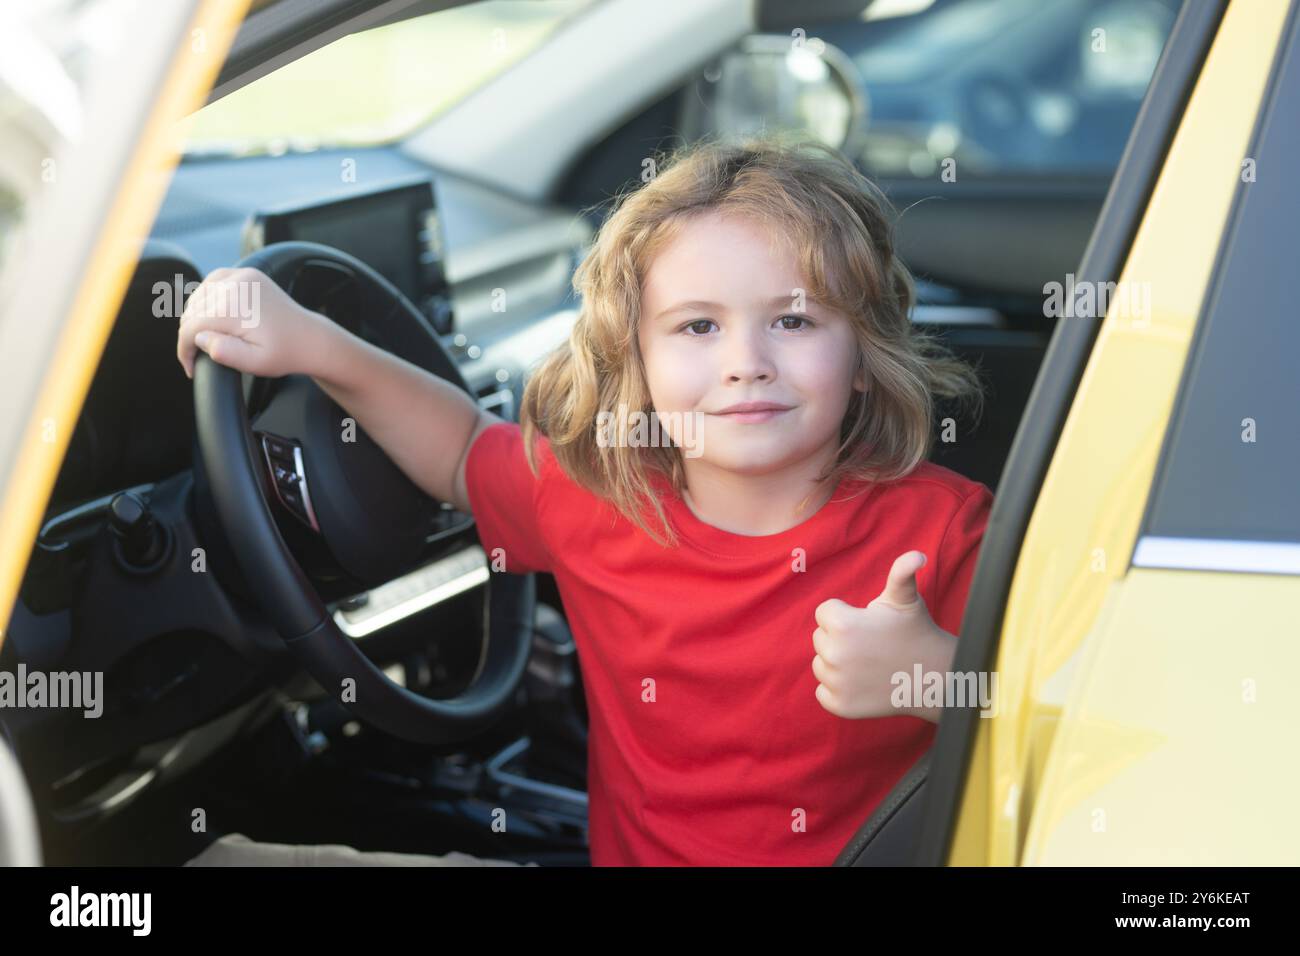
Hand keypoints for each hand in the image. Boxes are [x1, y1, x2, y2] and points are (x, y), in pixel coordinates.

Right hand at [175, 266, 334, 379]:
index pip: (191, 327)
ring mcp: (242, 275)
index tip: (190, 368)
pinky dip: (207, 298)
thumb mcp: (255, 363)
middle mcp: (235, 285)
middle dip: (190, 335)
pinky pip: (213, 282)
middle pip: (192, 311)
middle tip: (197, 356)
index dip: (184, 350)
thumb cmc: (285, 353)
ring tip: (205, 339)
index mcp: (233, 307)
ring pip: (199, 296)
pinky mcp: (247, 274)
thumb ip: (224, 352)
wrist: (309, 337)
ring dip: (197, 316)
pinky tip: (212, 314)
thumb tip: (199, 338)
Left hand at [811, 550, 955, 721]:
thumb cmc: (915, 632)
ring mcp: (836, 682)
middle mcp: (834, 654)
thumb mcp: (905, 599)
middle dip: (841, 639)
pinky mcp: (839, 705)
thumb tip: (917, 556)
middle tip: (871, 645)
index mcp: (842, 624)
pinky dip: (838, 690)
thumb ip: (902, 573)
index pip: (824, 613)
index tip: (869, 624)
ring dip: (838, 664)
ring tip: (869, 663)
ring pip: (821, 665)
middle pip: (820, 639)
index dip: (846, 616)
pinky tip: (863, 684)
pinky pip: (823, 691)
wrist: (934, 678)